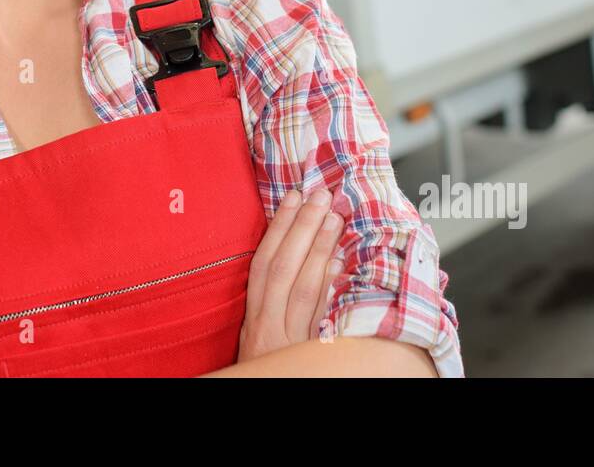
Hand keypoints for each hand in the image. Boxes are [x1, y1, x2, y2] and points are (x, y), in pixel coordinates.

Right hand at [237, 187, 345, 362]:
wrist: (263, 398)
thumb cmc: (267, 373)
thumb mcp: (262, 338)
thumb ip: (273, 303)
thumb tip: (299, 255)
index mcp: (254, 321)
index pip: (263, 265)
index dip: (278, 228)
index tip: (294, 198)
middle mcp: (268, 330)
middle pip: (283, 270)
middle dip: (302, 228)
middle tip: (321, 195)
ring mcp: (290, 344)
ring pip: (303, 290)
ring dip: (319, 249)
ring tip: (335, 218)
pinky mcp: (310, 359)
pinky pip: (320, 321)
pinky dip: (329, 291)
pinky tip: (340, 266)